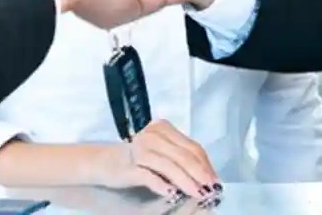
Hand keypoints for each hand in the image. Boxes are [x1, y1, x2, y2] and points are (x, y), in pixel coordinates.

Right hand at [95, 119, 220, 203]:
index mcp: (164, 129)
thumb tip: (207, 177)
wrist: (106, 162)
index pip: (192, 147)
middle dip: (199, 174)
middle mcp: (153, 135)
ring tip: (197, 194)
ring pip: (170, 166)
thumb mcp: (163, 154)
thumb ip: (181, 159)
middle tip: (210, 189)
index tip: (215, 181)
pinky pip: (149, 175)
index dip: (206, 165)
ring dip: (186, 182)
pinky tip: (172, 193)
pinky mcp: (130, 165)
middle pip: (183, 156)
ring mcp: (140, 149)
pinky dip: (162, 184)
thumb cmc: (139, 159)